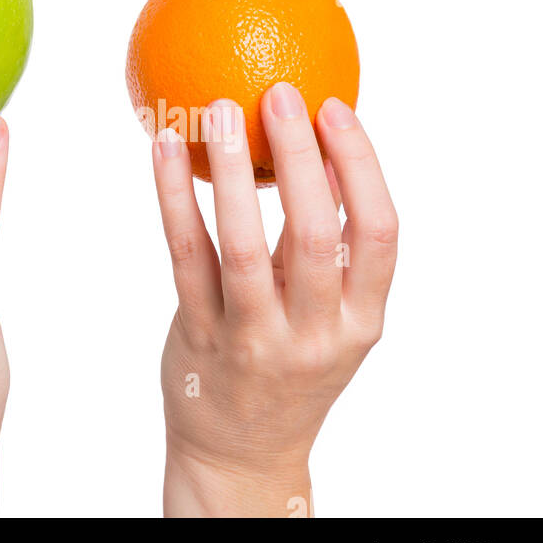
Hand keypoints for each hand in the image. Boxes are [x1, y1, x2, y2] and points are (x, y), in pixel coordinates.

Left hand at [153, 86, 397, 516]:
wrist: (239, 450)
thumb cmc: (287, 357)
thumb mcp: (326, 312)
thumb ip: (323, 241)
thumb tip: (311, 138)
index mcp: (361, 319)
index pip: (380, 234)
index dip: (362, 166)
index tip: (336, 107)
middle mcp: (313, 331)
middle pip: (315, 232)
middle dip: (300, 156)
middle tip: (279, 92)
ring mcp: (253, 336)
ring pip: (241, 243)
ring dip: (227, 169)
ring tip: (215, 107)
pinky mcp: (199, 332)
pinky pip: (184, 253)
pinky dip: (172, 195)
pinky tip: (161, 149)